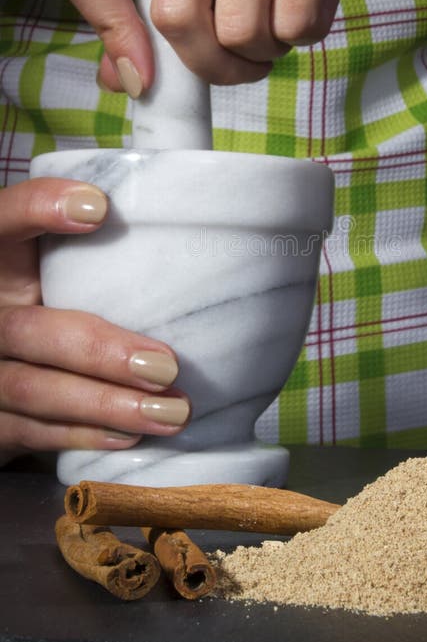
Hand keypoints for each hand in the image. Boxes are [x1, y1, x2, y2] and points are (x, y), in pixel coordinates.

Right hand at [0, 179, 189, 461]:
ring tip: (171, 411)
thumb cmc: (49, 305)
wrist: (2, 366)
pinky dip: (86, 434)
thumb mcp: (56, 273)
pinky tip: (132, 434)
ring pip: (32, 390)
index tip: (97, 207)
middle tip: (165, 365)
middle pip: (25, 330)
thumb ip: (91, 255)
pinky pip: (33, 432)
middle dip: (98, 351)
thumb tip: (192, 238)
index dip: (38, 208)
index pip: (3, 221)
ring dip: (107, 405)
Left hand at [48, 0, 426, 91]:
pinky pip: (294, 18)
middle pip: (174, 15)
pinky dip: (307, 33)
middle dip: (212, 66)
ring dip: (268, 51)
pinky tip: (318, 0)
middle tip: (241, 64)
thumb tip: (126, 79)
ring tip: (285, 22)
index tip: (145, 77)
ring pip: (240, 27)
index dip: (108, 34)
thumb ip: (166, 3)